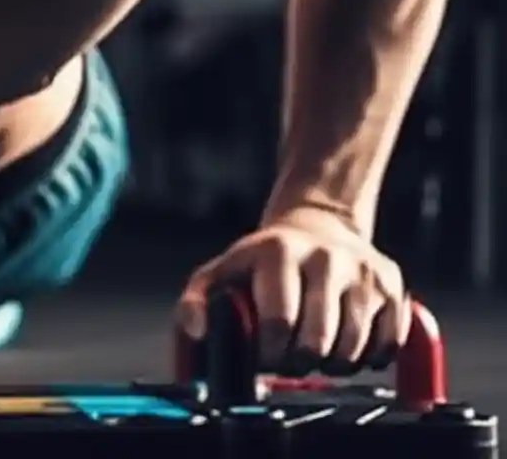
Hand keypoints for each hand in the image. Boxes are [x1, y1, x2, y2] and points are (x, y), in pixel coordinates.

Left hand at [175, 207, 409, 375]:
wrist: (319, 226)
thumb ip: (196, 301)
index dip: (269, 353)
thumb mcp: (222, 272)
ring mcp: (364, 271)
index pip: (278, 321)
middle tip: (290, 360)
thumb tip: (197, 332)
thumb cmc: (262, 261)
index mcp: (278, 252)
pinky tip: (346, 345)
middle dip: (299, 363)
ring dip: (332, 364)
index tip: (264, 359)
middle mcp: (325, 257)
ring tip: (315, 352)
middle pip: (317, 340)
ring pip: (354, 347)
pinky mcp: (393, 285)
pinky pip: (388, 344)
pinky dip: (368, 358)